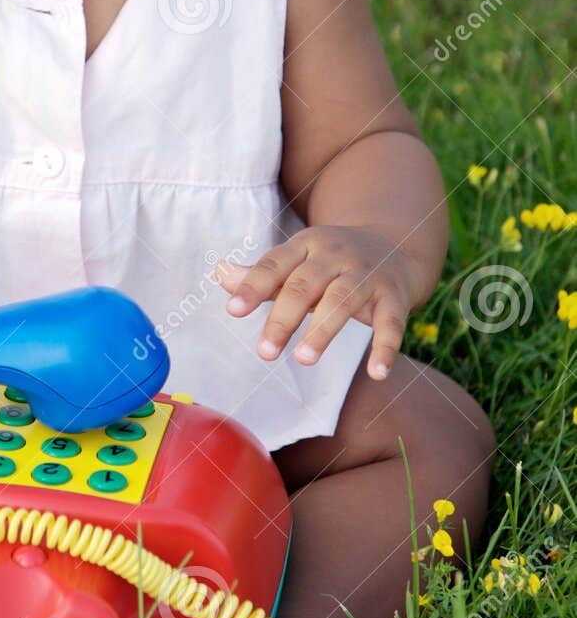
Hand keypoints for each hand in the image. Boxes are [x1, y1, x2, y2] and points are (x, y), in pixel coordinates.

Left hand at [213, 226, 418, 380]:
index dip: (253, 286)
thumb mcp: (298, 262)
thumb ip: (261, 275)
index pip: (274, 265)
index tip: (233, 310)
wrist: (396, 243)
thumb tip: (220, 274)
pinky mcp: (395, 295)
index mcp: (305, 246)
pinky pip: (392, 322)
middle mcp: (335, 255)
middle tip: (265, 352)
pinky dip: (386, 348)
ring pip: (343, 300)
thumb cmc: (332, 261)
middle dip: (283, 318)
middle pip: (304, 285)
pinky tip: (377, 374)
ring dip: (323, 330)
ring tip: (303, 359)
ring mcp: (367, 274)